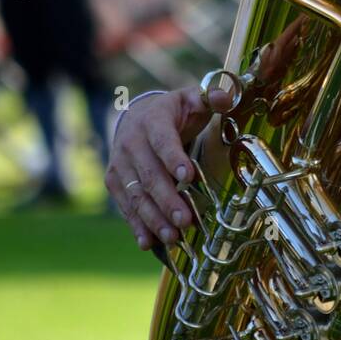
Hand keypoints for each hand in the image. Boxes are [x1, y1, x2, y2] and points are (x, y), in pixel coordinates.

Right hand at [105, 84, 232, 250]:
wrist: (135, 117)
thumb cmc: (173, 113)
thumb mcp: (193, 99)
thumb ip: (211, 98)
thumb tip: (226, 96)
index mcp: (152, 121)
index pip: (162, 140)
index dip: (173, 158)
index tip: (187, 177)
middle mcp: (131, 142)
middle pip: (149, 175)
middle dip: (167, 200)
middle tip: (185, 220)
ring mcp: (120, 164)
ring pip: (136, 195)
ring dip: (153, 218)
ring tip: (172, 237)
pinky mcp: (115, 182)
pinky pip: (125, 206)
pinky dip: (136, 225)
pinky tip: (148, 243)